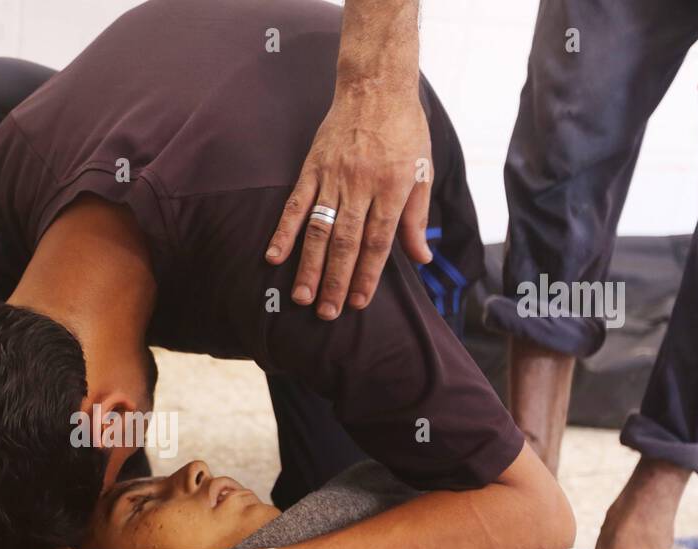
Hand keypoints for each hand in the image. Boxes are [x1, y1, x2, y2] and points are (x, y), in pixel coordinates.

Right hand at [265, 85, 432, 319]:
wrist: (376, 86)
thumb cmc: (404, 130)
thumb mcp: (423, 170)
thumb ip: (418, 217)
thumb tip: (421, 258)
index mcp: (393, 189)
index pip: (378, 242)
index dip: (366, 275)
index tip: (357, 302)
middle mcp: (361, 186)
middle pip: (346, 242)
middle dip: (336, 280)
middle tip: (327, 313)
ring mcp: (333, 178)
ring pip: (319, 229)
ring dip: (309, 266)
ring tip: (302, 296)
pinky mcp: (312, 168)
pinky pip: (295, 205)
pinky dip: (284, 231)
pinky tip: (274, 257)